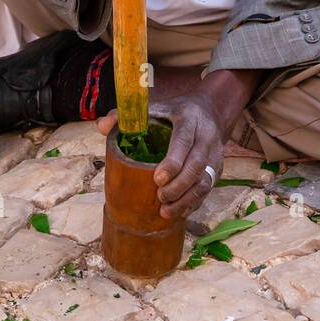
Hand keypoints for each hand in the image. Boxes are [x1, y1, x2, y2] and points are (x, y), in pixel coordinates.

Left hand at [98, 91, 226, 219]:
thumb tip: (102, 127)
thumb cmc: (174, 112)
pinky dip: (193, 203)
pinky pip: (208, 190)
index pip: (184, 141)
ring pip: (205, 181)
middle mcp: (205, 136)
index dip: (173, 162)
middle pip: (196, 165)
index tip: (157, 179)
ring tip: (165, 212)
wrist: (210, 111)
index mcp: (188, 119)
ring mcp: (214, 155)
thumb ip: (126, 116)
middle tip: (159, 197)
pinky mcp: (217, 169)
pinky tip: (178, 212)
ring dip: (186, 200)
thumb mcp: (154, 107)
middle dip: (178, 186)